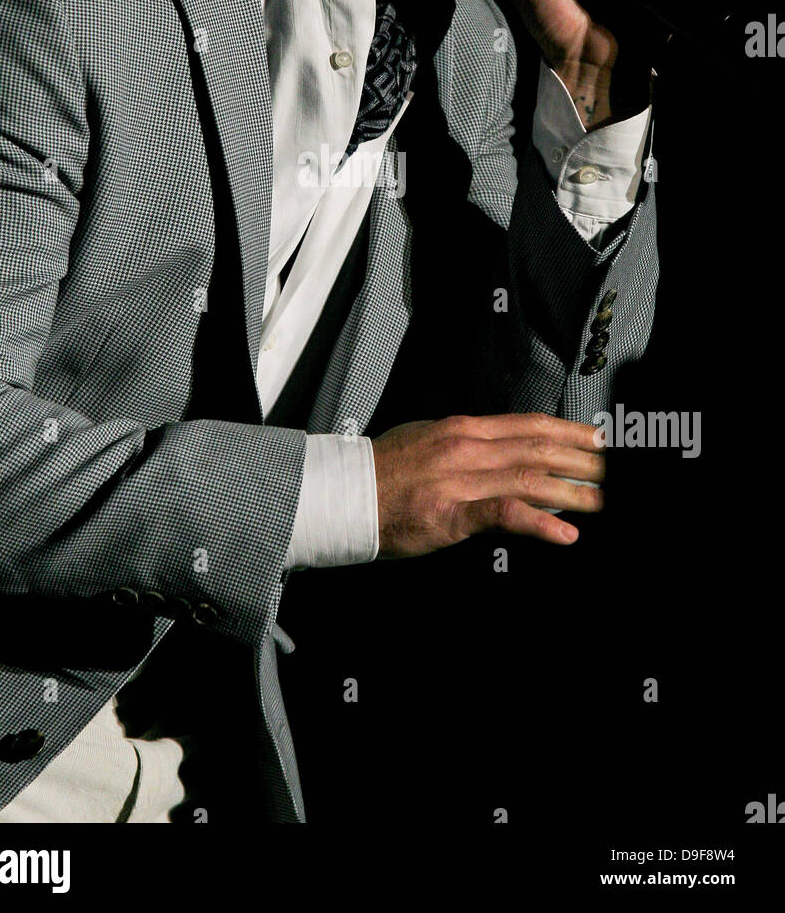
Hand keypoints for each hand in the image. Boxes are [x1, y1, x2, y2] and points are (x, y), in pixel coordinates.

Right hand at [371, 412, 605, 556]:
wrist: (342, 494)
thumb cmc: (381, 470)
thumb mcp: (428, 437)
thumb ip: (466, 441)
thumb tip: (500, 444)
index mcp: (464, 427)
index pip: (530, 424)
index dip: (570, 431)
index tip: (600, 439)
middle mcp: (468, 447)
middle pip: (540, 448)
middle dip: (584, 460)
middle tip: (616, 471)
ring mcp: (461, 480)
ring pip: (531, 478)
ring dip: (575, 492)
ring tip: (604, 503)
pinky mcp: (451, 515)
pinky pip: (503, 515)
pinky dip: (539, 523)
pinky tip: (566, 535)